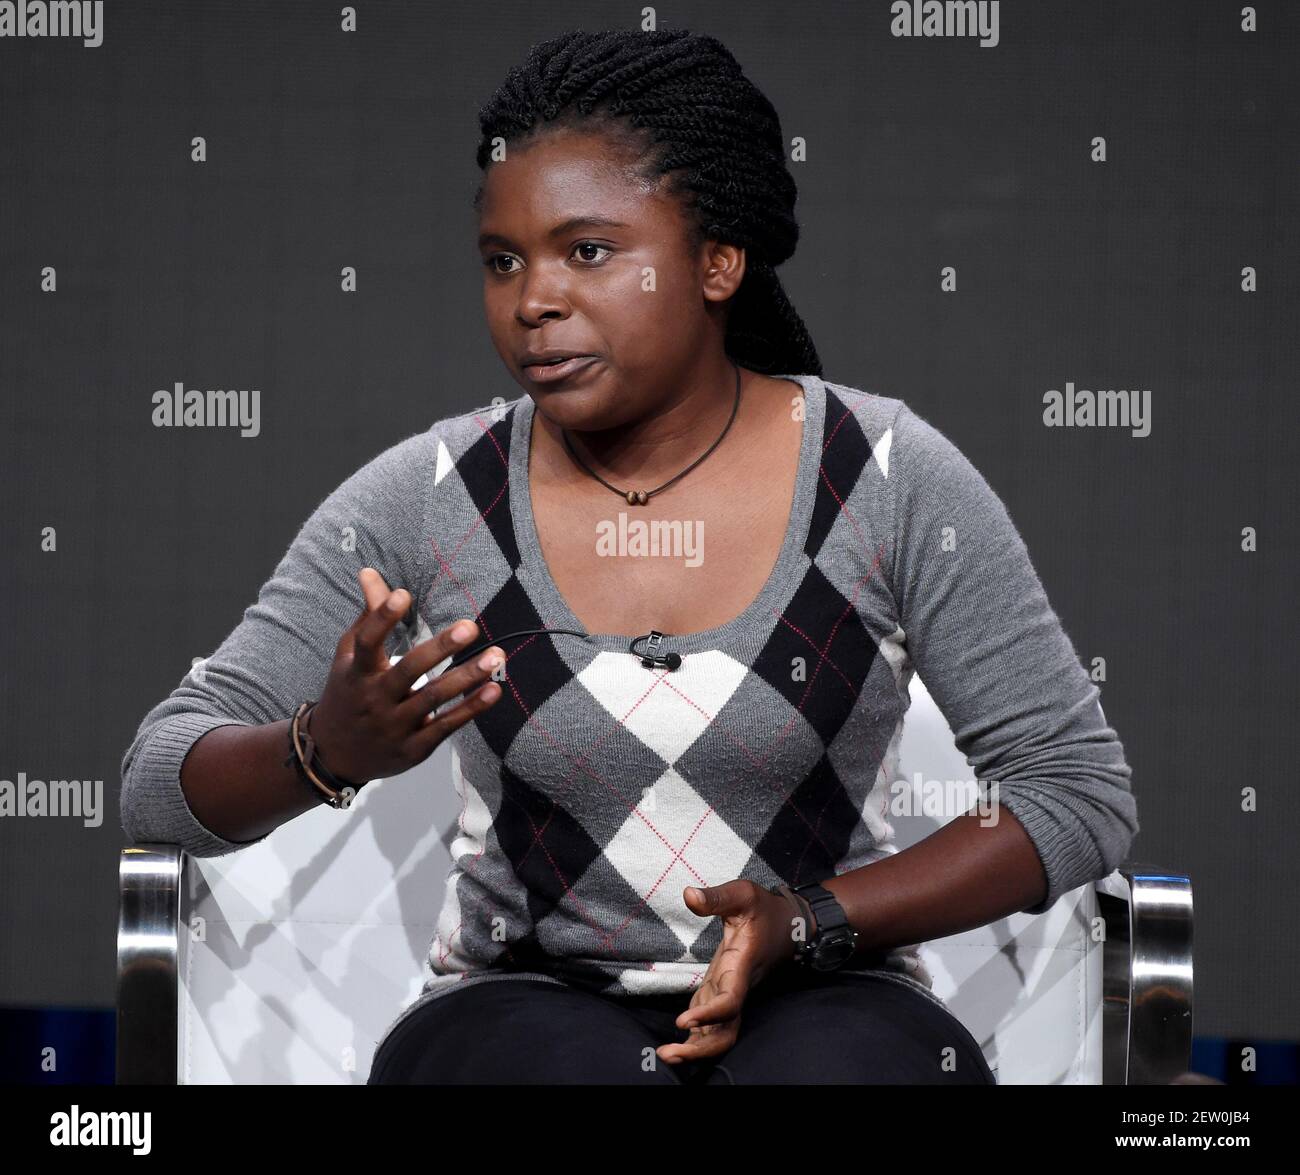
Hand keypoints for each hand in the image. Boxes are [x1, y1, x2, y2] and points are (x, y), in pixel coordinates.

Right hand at [306, 568, 506, 783]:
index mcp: (357, 673)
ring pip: (433, 699)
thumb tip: (370, 572)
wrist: (333, 755)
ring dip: (467, 677)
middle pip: (408, 670)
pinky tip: (494, 690)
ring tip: (496, 656)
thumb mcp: (350, 657)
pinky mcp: (414, 748)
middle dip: (440, 648)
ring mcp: (394, 726)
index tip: (403, 594)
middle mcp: (374, 699)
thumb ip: (368, 616)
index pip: (367, 642)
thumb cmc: (348, 694)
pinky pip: (446, 726)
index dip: (382, 618)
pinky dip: (471, 709)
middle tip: (470, 627)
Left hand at [655, 879, 802, 1066]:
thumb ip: (716, 897)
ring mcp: (732, 992)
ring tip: (667, 1055)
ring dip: (697, 1048)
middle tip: (667, 1054)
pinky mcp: (726, 991)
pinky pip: (715, 1022)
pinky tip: (677, 1044)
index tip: (683, 1021)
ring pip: (721, 1032)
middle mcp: (738, 987)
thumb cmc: (766, 910)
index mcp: (741, 967)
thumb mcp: (743, 894)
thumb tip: (688, 895)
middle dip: (700, 1049)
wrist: (790, 925)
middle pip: (726, 1031)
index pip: (729, 1001)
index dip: (709, 1015)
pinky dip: (698, 1037)